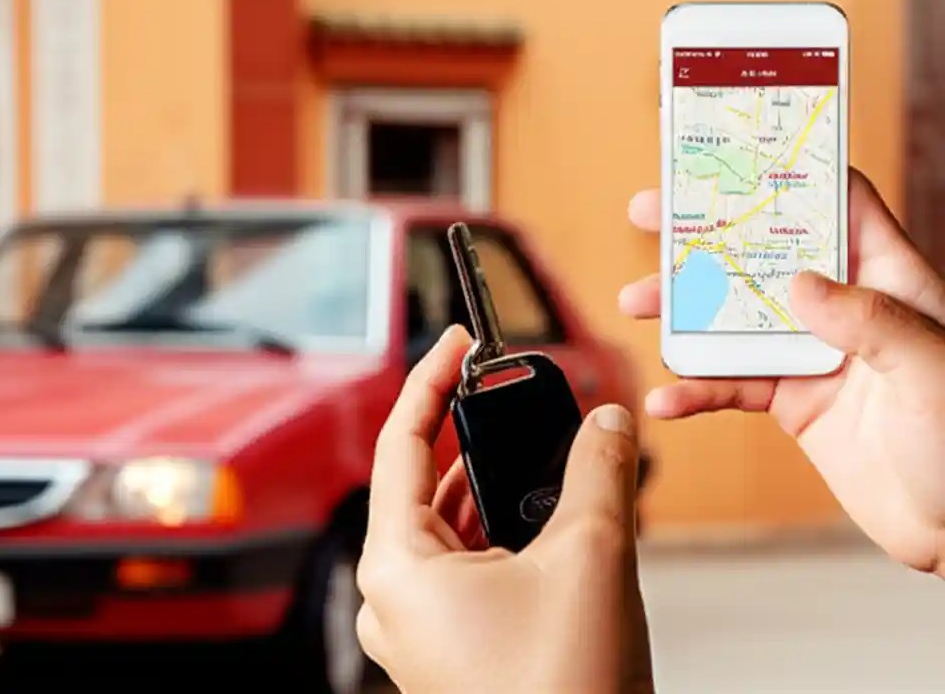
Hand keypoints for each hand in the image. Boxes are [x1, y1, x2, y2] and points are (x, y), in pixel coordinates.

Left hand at [356, 326, 652, 693]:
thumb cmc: (565, 687)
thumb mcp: (591, 558)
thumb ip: (599, 473)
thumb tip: (611, 421)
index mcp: (394, 566)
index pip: (401, 444)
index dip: (430, 381)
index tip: (457, 340)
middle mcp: (389, 599)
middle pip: (420, 487)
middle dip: (470, 436)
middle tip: (507, 393)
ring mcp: (414, 630)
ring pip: (442, 531)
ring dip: (486, 487)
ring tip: (531, 448)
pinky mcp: (444, 652)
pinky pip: (457, 571)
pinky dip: (492, 535)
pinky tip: (535, 517)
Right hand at [620, 168, 944, 574]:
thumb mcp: (931, 370)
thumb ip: (868, 321)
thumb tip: (798, 284)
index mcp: (890, 280)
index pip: (838, 204)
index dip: (786, 172)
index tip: (730, 156)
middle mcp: (846, 309)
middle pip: (764, 253)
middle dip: (705, 233)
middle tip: (650, 215)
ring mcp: (815, 354)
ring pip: (734, 318)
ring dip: (683, 312)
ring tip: (636, 303)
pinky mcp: (793, 402)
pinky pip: (733, 388)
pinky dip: (694, 392)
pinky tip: (666, 400)